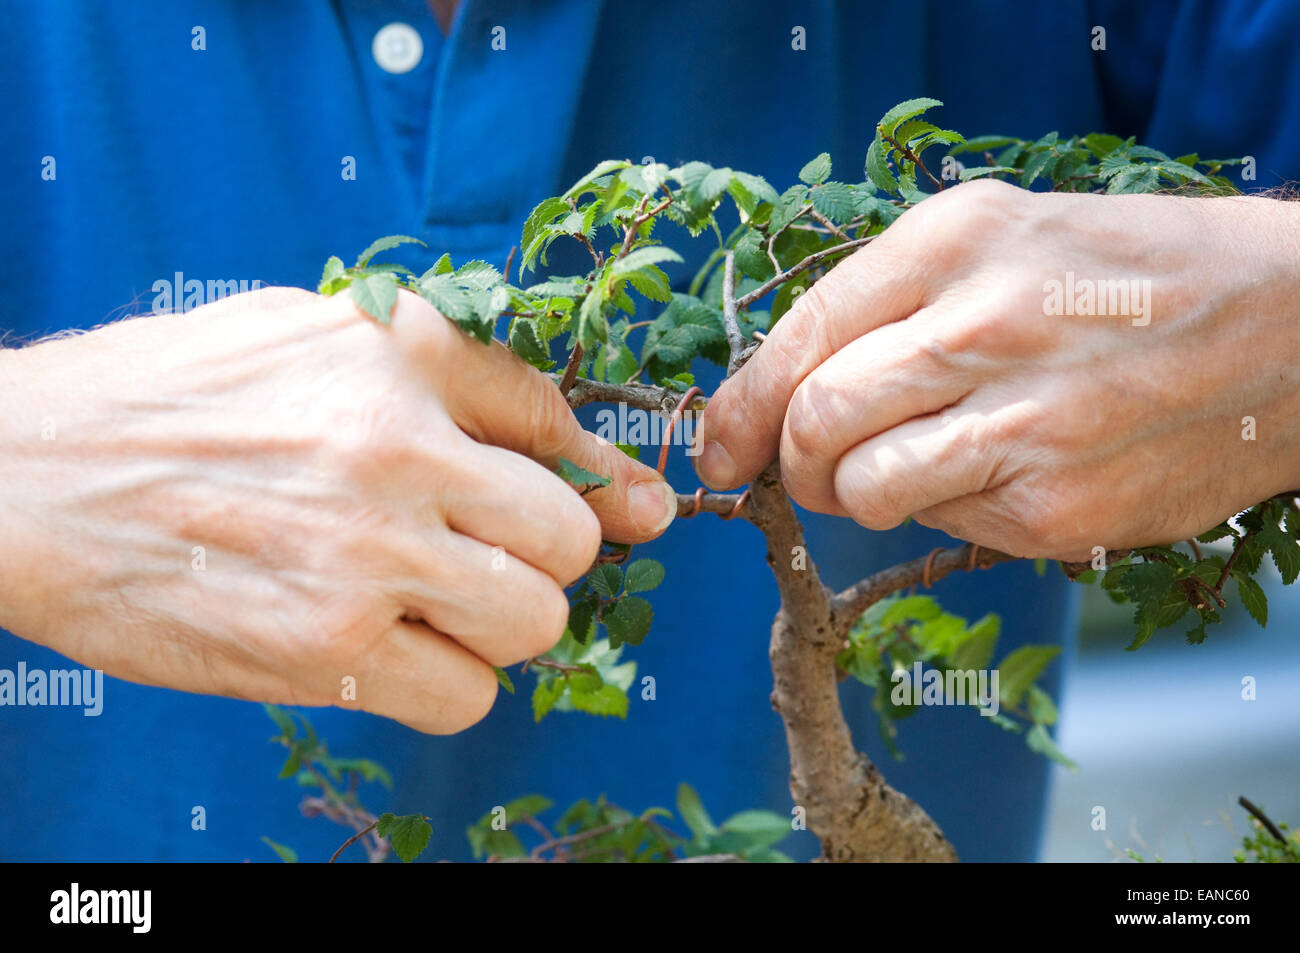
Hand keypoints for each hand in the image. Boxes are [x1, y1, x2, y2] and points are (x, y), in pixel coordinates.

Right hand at [0, 287, 675, 731]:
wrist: (32, 474)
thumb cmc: (177, 396)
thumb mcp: (314, 335)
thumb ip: (454, 380)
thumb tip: (595, 468)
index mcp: (399, 356)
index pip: (555, 420)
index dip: (598, 474)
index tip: (623, 505)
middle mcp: (398, 452)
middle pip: (569, 539)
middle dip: (542, 556)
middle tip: (482, 553)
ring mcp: (365, 557)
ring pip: (531, 626)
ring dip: (499, 625)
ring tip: (431, 602)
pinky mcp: (323, 651)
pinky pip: (463, 695)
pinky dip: (447, 681)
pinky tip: (391, 647)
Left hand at [697, 180, 1299, 559]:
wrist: (1289, 327)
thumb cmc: (1124, 276)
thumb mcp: (999, 237)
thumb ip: (886, 302)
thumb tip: (778, 391)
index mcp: (954, 242)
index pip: (799, 339)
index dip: (739, 408)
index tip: (721, 448)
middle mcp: (982, 328)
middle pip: (815, 423)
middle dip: (791, 461)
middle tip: (809, 466)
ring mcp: (1023, 427)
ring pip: (861, 490)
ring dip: (856, 493)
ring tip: (906, 467)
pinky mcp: (1056, 511)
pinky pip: (942, 526)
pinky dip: (943, 510)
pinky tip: (999, 471)